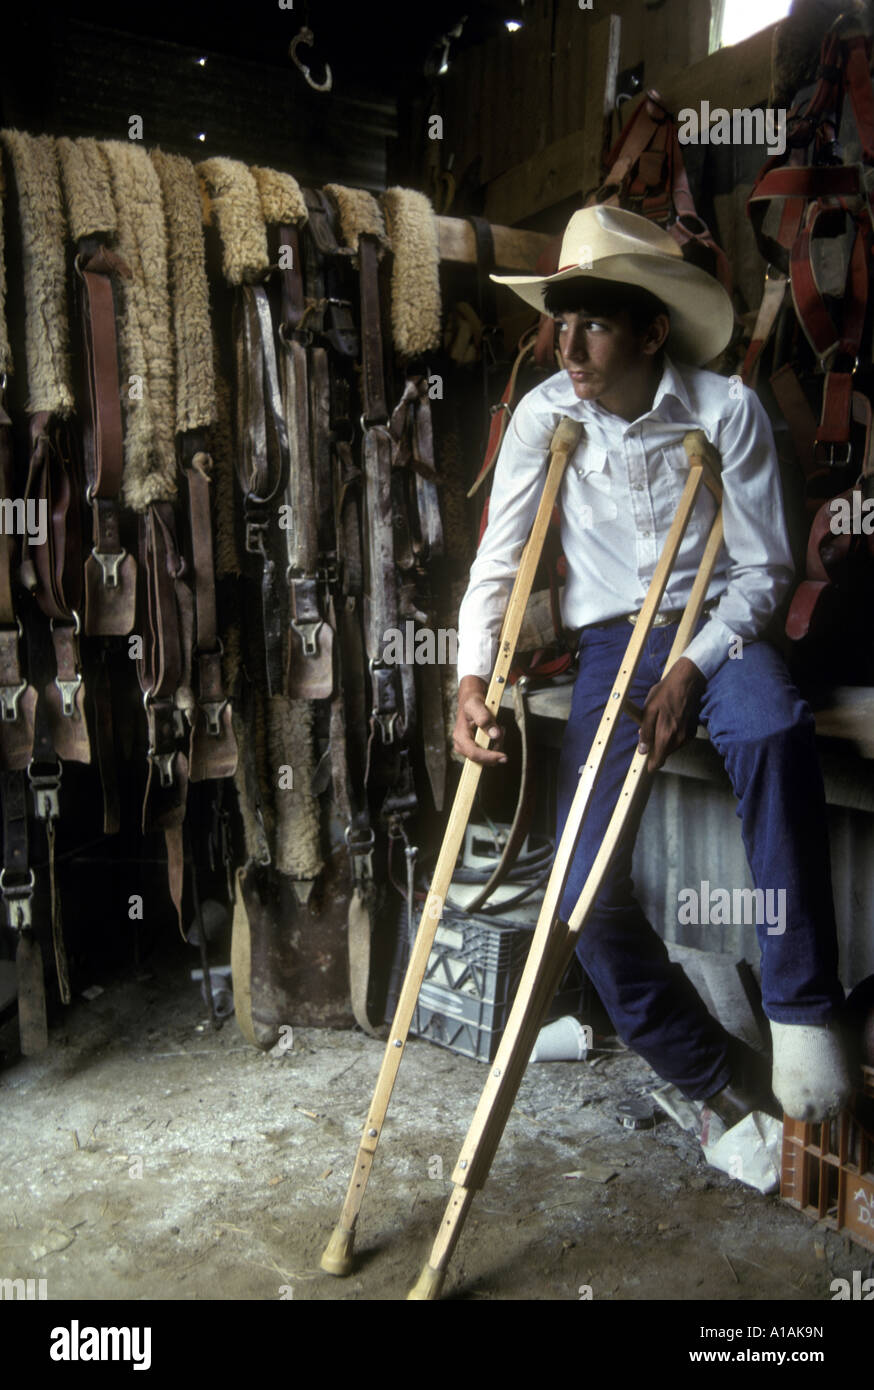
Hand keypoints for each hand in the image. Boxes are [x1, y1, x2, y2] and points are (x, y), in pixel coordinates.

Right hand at [453, 675, 507, 764]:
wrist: (471, 701)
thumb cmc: (471, 702)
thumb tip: (495, 735)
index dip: (489, 757)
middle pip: (481, 758)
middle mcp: (462, 745)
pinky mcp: (475, 747)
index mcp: (460, 737)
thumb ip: (484, 719)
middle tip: (502, 731)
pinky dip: (496, 744)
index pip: (474, 754)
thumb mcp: (476, 705)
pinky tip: (496, 732)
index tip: (503, 756)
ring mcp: (468, 747)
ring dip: (497, 744)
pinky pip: (488, 752)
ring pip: (487, 757)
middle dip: (495, 748)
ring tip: (499, 728)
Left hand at [637, 657, 705, 773]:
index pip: (658, 762)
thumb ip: (646, 732)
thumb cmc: (666, 693)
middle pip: (664, 754)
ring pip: (671, 747)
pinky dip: (672, 734)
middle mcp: (679, 739)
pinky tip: (670, 720)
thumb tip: (642, 750)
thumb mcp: (649, 710)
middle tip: (650, 729)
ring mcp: (688, 736)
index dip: (650, 763)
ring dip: (664, 740)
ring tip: (660, 721)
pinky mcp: (693, 730)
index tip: (645, 759)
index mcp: (666, 736)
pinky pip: (679, 740)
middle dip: (655, 746)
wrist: (687, 681)